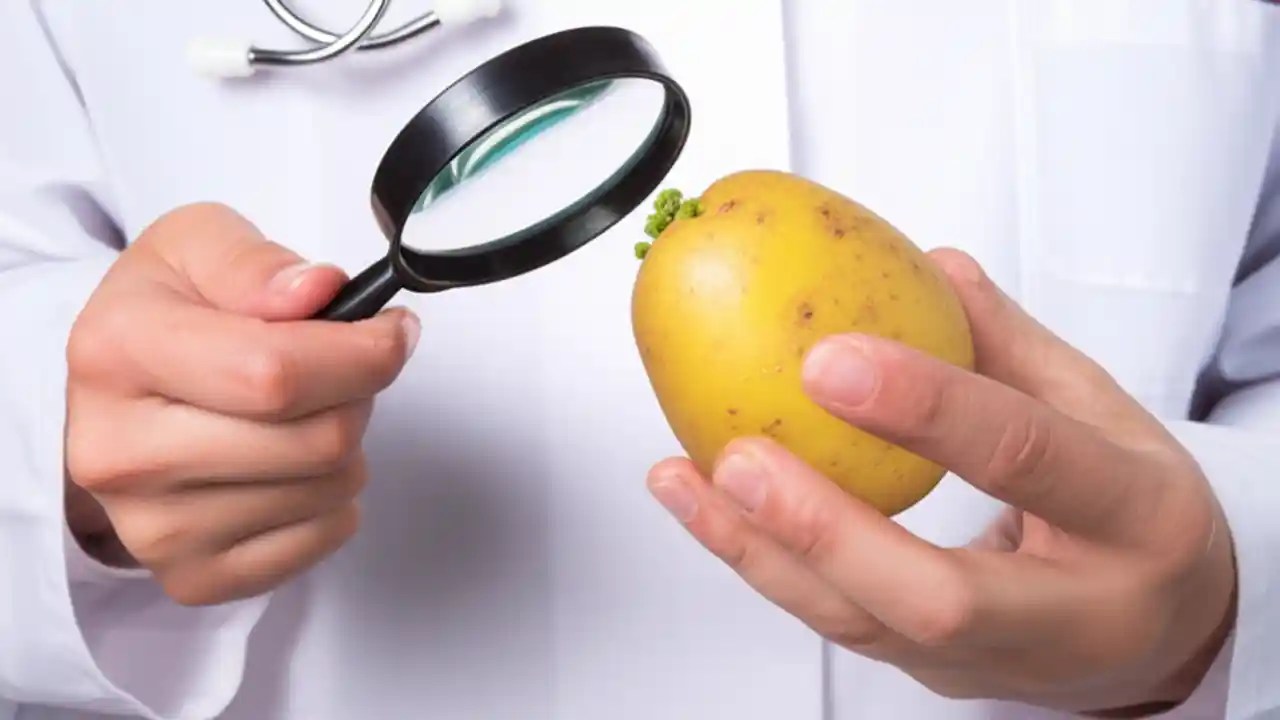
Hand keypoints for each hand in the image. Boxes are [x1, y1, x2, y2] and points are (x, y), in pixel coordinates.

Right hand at [64, 203, 418, 605]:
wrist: (114, 398)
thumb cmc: (167, 316)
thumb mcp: (194, 244)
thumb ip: (254, 260)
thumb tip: (316, 293)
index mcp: (117, 354)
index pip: (275, 372)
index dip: (362, 352)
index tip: (391, 332)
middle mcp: (121, 453)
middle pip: (316, 440)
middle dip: (358, 394)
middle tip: (341, 368)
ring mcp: (154, 529)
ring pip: (330, 489)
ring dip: (347, 445)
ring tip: (303, 415)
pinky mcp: (194, 577)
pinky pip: (325, 538)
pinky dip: (333, 499)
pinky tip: (292, 466)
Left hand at [645, 249, 1235, 714]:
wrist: (1166, 633)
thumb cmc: (1135, 515)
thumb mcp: (1103, 410)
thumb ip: (1011, 343)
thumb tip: (928, 264)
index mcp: (1132, 519)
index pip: (1026, 459)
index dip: (927, 408)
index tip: (831, 358)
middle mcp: (1066, 614)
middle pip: (934, 596)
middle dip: (824, 527)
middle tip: (743, 457)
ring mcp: (991, 662)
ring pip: (863, 626)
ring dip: (761, 551)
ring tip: (687, 480)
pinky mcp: (932, 673)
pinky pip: (837, 622)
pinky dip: (762, 562)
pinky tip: (706, 508)